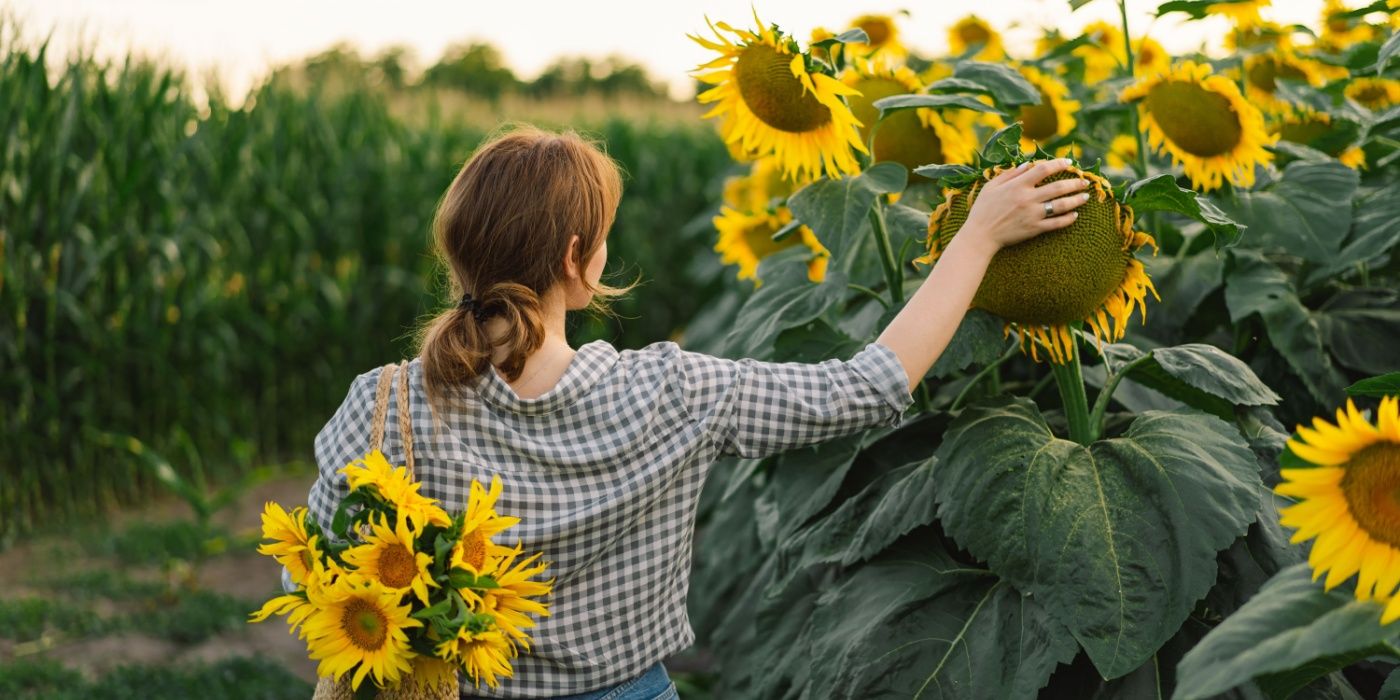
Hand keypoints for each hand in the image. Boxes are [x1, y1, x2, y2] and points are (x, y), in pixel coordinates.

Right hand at [959, 158, 1090, 254]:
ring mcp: (1032, 214)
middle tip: (1084, 181)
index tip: (1069, 163)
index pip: (1043, 169)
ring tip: (1085, 196)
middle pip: (1057, 187)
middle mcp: (1027, 198)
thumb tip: (1028, 164)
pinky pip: (1056, 223)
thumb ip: (1010, 174)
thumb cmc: (983, 209)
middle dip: (1074, 182)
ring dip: (1076, 200)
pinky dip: (1068, 219)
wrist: (980, 236)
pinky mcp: (1034, 229)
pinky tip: (1074, 215)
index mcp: (1017, 185)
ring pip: (1061, 205)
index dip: (1059, 164)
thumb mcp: (991, 186)